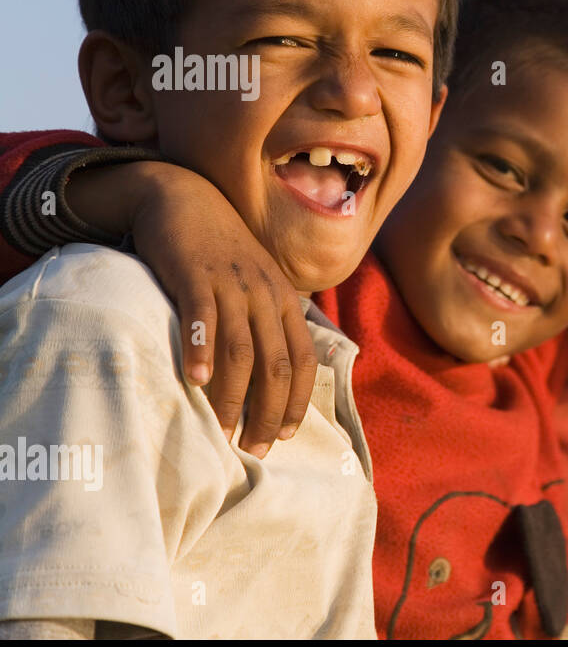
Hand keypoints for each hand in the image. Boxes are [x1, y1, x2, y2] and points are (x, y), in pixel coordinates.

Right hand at [67, 161, 316, 456]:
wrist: (185, 198)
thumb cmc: (222, 252)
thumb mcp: (258, 284)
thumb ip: (270, 322)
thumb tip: (277, 375)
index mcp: (285, 300)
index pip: (302, 359)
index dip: (297, 400)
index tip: (284, 436)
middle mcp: (265, 294)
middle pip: (276, 363)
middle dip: (267, 411)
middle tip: (253, 448)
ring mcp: (232, 284)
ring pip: (242, 349)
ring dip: (234, 395)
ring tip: (222, 430)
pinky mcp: (196, 274)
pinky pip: (203, 316)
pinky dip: (202, 350)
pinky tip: (197, 380)